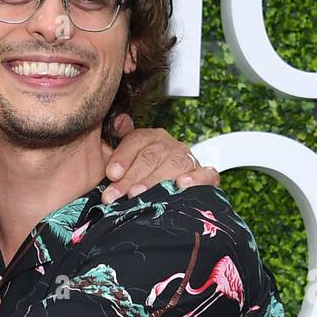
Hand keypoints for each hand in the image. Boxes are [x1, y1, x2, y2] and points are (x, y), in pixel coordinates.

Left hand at [102, 113, 219, 202]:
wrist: (176, 190)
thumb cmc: (145, 176)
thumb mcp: (128, 160)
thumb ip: (120, 145)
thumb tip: (118, 122)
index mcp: (152, 138)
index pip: (136, 140)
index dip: (123, 157)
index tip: (111, 174)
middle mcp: (171, 146)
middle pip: (150, 157)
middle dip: (130, 177)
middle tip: (115, 194)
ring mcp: (189, 160)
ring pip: (174, 165)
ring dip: (154, 180)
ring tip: (138, 193)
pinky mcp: (205, 176)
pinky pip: (205, 174)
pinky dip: (195, 179)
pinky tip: (182, 185)